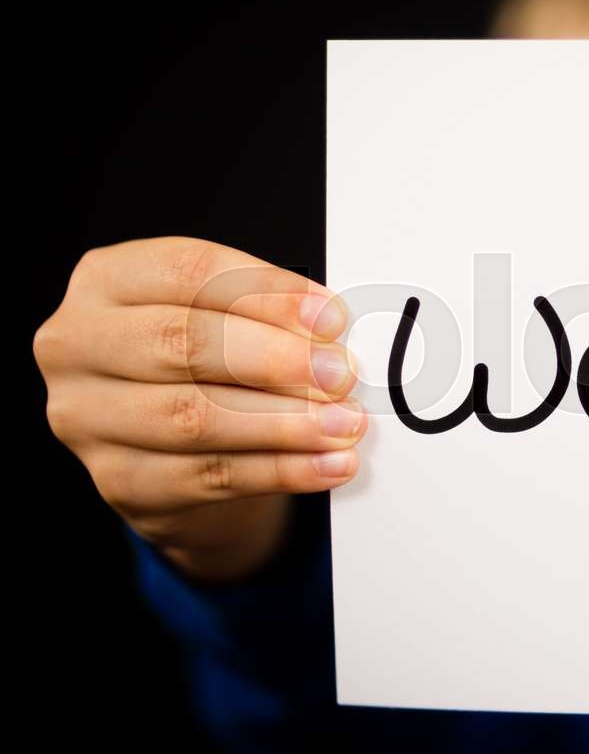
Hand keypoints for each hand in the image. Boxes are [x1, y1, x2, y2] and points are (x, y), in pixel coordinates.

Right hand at [35, 237, 365, 581]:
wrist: (170, 450)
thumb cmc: (206, 363)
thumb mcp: (226, 318)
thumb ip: (267, 315)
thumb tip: (331, 334)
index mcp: (106, 281)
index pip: (188, 272)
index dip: (267, 293)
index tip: (331, 318)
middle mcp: (78, 344)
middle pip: (183, 343)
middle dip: (275, 360)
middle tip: (342, 374)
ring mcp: (87, 417)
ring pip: (193, 417)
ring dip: (284, 423)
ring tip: (345, 423)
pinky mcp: (117, 480)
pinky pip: (209, 476)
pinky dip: (281, 470)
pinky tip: (329, 464)